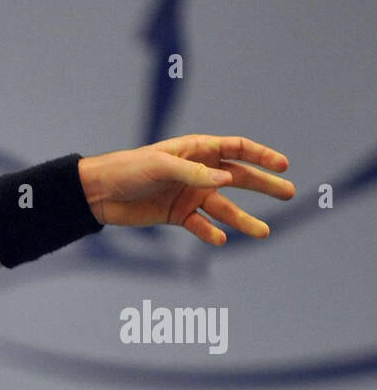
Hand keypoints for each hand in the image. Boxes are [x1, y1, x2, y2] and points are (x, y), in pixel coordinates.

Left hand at [78, 135, 294, 244]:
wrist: (100, 193)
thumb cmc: (130, 169)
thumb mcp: (162, 166)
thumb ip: (194, 173)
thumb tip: (227, 179)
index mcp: (198, 150)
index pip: (237, 149)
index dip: (261, 156)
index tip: (283, 165)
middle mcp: (199, 172)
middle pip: (239, 178)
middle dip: (264, 186)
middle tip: (289, 193)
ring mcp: (190, 194)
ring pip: (224, 207)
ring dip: (243, 220)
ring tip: (264, 232)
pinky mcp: (178, 215)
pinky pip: (200, 225)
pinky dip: (210, 233)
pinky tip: (220, 240)